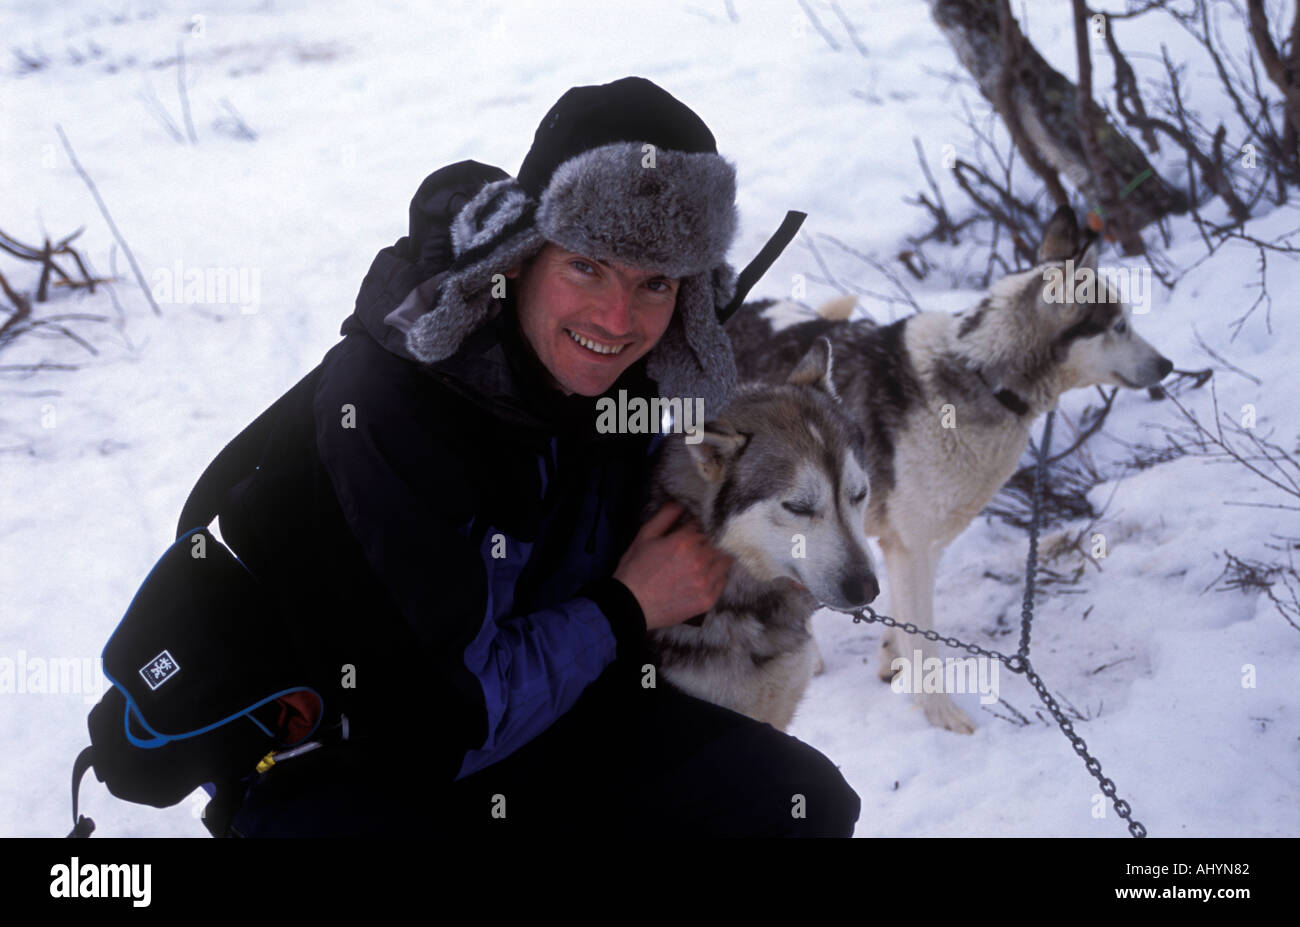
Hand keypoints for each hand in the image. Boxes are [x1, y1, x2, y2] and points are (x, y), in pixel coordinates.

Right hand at [613, 501, 732, 630]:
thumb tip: (681, 503)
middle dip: (710, 540)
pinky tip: (705, 575)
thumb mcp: (645, 536)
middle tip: (700, 544)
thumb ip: (665, 516)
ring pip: (725, 560)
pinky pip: (723, 580)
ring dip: (717, 556)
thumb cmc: (634, 570)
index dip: (698, 525)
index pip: (704, 525)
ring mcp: (705, 581)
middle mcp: (699, 560)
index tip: (693, 529)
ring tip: (704, 559)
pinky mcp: (708, 599)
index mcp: (684, 542)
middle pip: (718, 541)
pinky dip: (717, 575)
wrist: (630, 606)